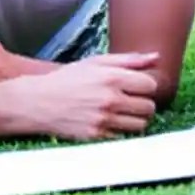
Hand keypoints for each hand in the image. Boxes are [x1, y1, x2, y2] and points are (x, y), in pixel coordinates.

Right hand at [22, 52, 159, 140]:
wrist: (38, 102)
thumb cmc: (68, 79)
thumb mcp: (95, 62)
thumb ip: (128, 60)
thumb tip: (156, 57)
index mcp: (111, 78)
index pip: (150, 85)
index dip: (146, 85)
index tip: (137, 86)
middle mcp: (110, 99)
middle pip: (149, 107)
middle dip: (143, 103)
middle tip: (131, 100)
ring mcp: (103, 120)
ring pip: (140, 125)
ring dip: (136, 118)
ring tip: (123, 112)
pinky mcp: (97, 136)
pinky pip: (123, 136)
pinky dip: (121, 130)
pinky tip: (110, 121)